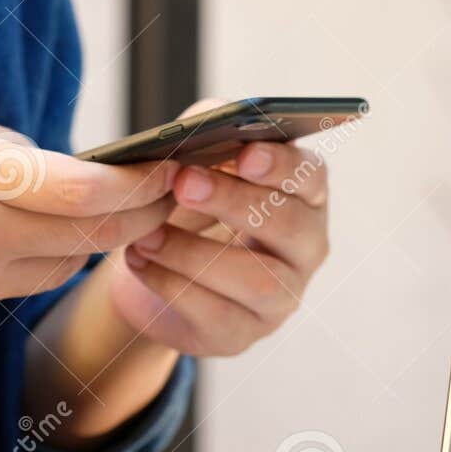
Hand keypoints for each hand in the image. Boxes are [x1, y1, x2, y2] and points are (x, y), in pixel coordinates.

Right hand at [0, 105, 177, 338]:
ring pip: (55, 270)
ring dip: (72, 245)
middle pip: (94, 241)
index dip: (141, 186)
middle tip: (156, 200)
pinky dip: (8, 268)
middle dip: (136, 220)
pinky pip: (4, 292)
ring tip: (60, 217)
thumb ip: (0, 145)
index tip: (164, 173)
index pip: (91, 191)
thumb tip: (55, 165)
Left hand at [107, 134, 329, 355]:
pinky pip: (214, 314)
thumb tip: (212, 117)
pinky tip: (139, 261)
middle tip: (183, 183)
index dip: (282, 165)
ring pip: (256, 279)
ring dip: (194, 252)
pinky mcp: (240, 335)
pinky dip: (169, 284)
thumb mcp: (194, 166)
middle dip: (234, 202)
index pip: (311, 177)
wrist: (152, 275)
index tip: (246, 153)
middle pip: (288, 225)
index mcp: (303, 198)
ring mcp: (280, 299)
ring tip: (147, 234)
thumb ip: (208, 135)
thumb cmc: (185, 212)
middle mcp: (304, 249)